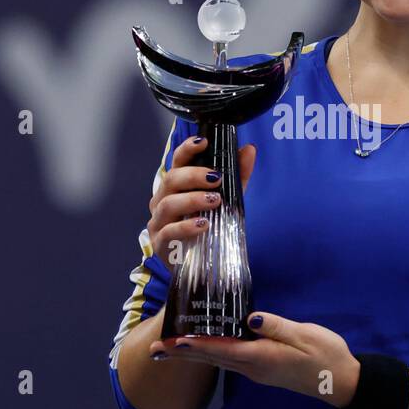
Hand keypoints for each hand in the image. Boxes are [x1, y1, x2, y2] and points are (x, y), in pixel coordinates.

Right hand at [146, 134, 256, 266]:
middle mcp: (162, 200)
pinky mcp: (160, 243)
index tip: (204, 142)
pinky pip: (170, 231)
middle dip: (194, 176)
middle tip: (217, 179)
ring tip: (215, 201)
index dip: (187, 149)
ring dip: (193, 199)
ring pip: (168, 204)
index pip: (177, 161)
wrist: (197, 266)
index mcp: (175, 186)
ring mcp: (158, 222)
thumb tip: (249, 149)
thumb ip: (237, 176)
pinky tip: (203, 225)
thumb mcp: (226, 200)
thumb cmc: (206, 227)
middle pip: (171, 179)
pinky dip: (187, 226)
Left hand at [150, 312, 360, 407]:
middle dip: (182, 352)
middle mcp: (254, 368)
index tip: (173, 340)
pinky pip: (229, 360)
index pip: (222, 350)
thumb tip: (250, 318)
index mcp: (262, 357)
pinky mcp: (262, 369)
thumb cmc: (326, 355)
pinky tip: (203, 347)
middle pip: (212, 358)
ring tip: (169, 347)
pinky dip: (210, 353)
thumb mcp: (305, 335)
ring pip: (218, 360)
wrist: (342, 381)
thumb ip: (276, 326)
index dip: (196, 345)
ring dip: (192, 354)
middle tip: (154, 348)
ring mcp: (257, 371)